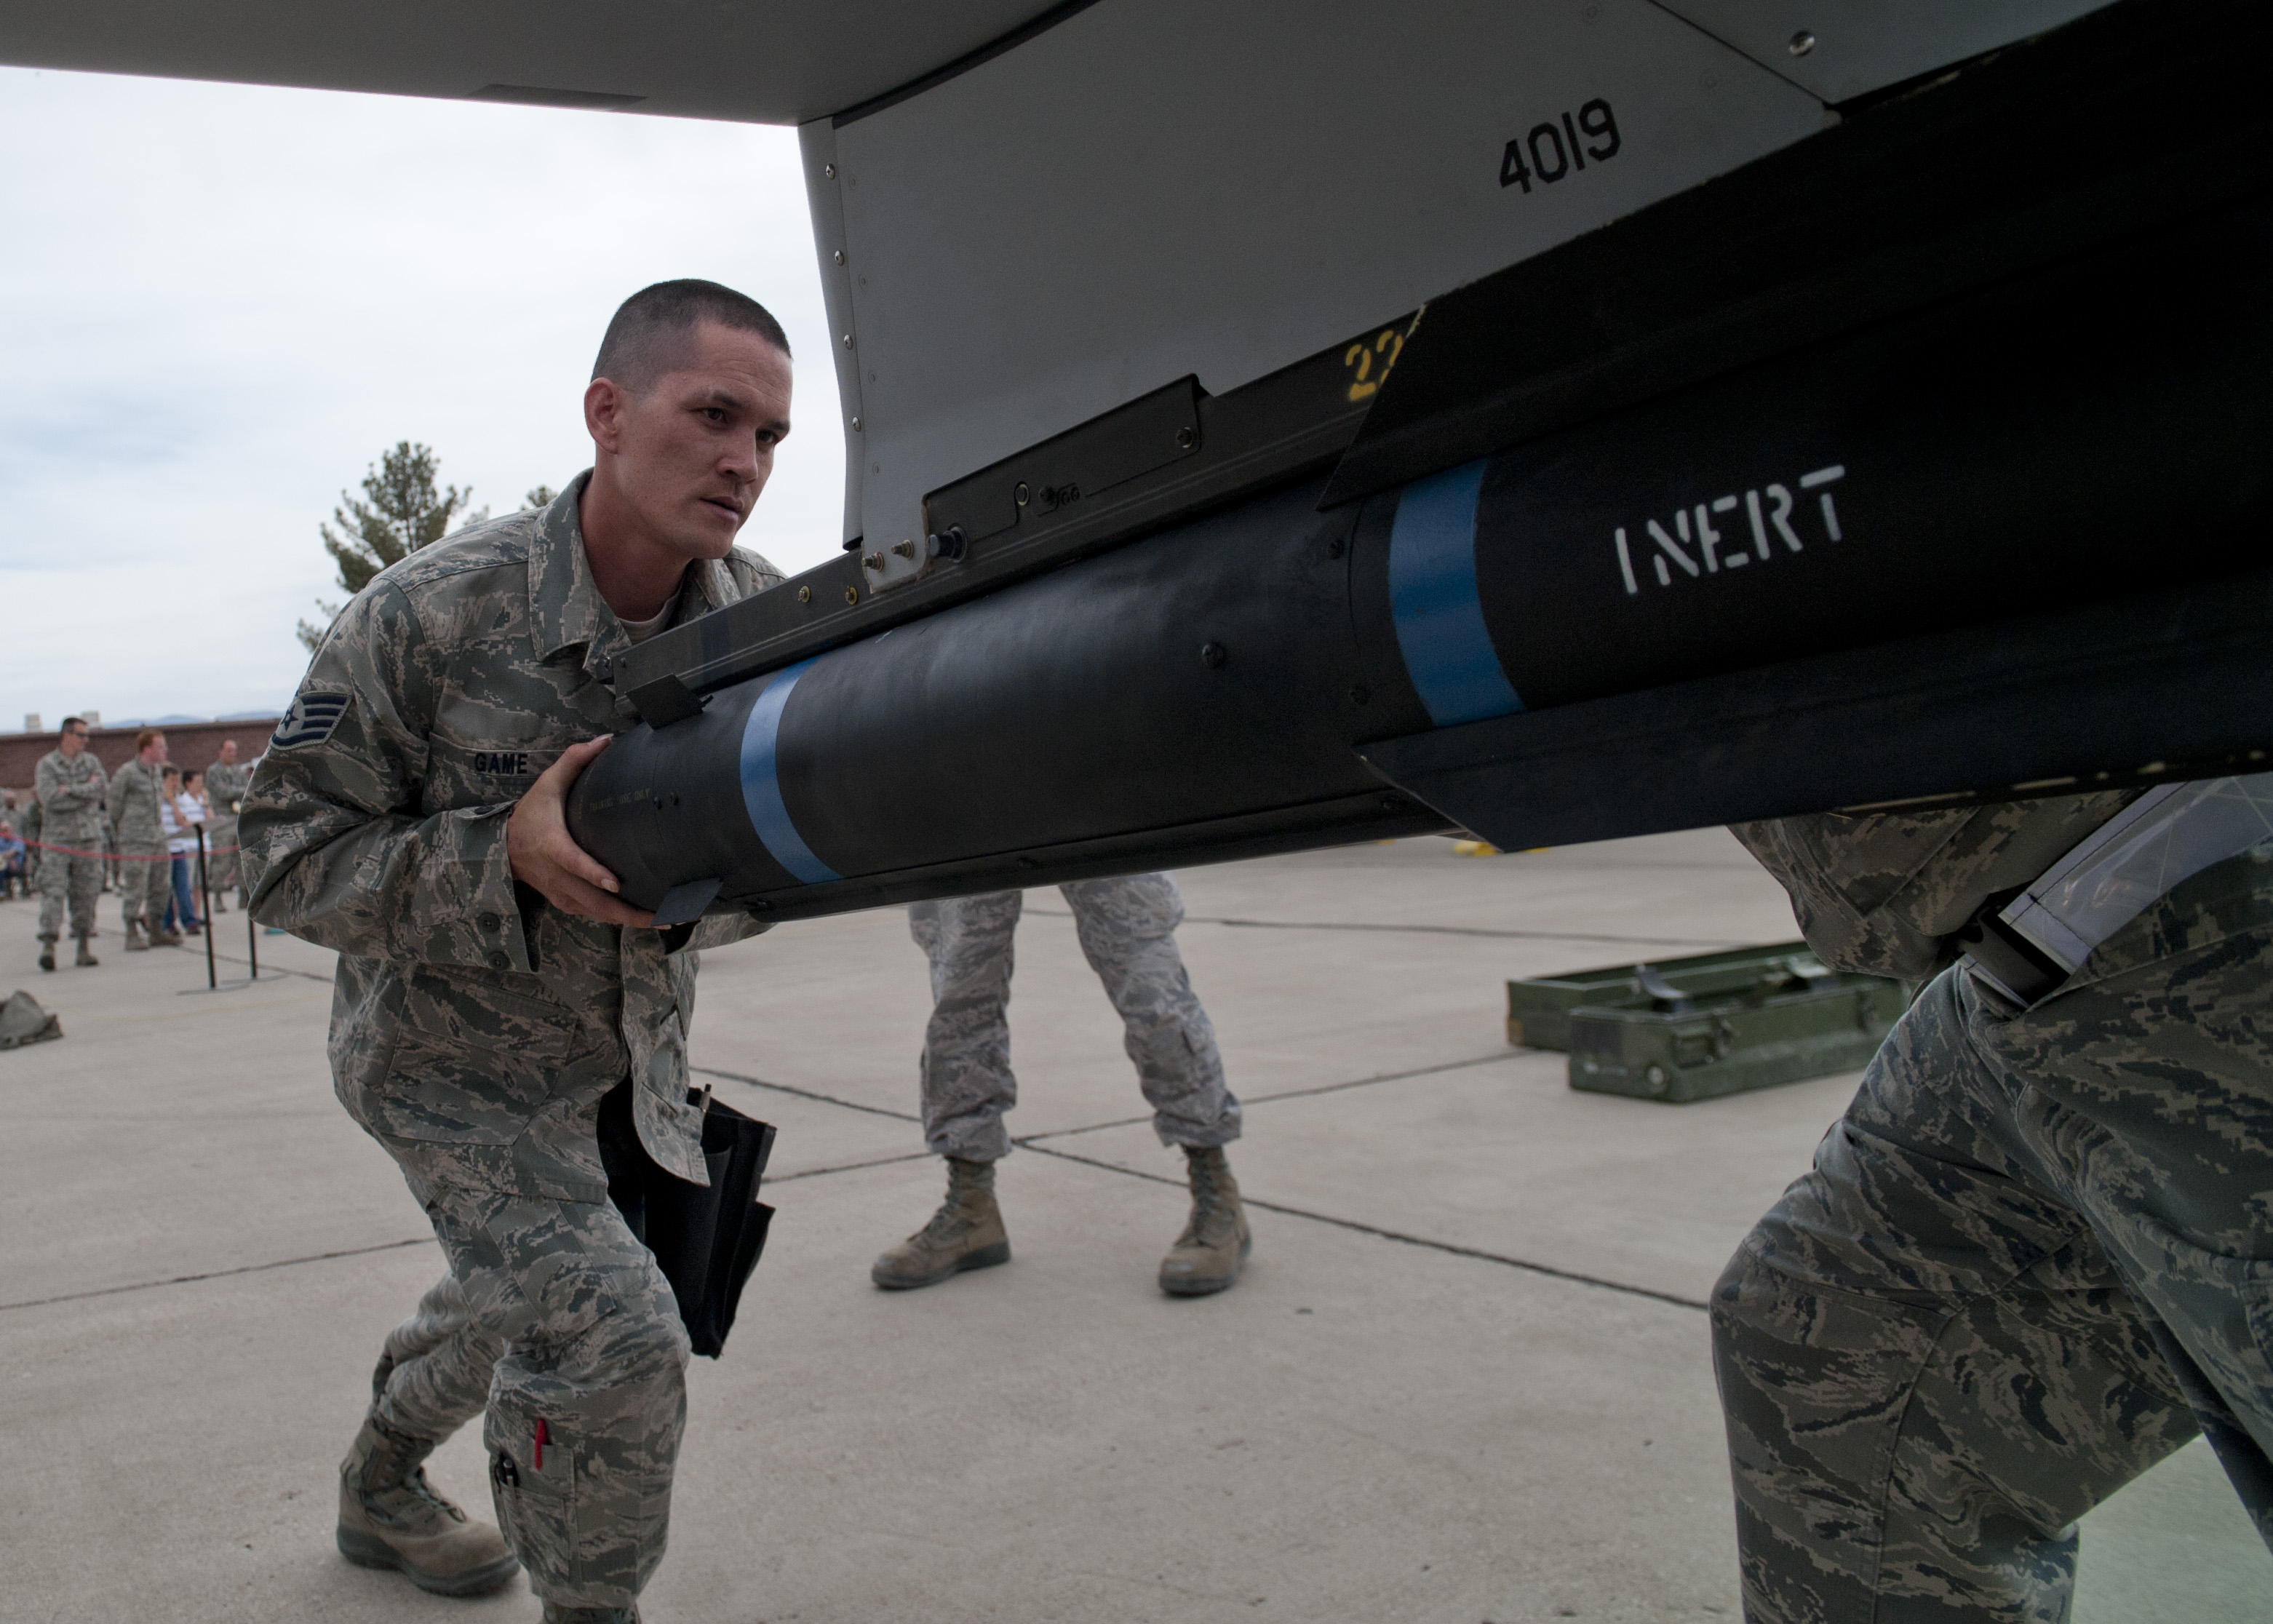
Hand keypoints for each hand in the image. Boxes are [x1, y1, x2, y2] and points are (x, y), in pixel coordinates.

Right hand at [506, 736, 653, 927]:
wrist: (503, 847)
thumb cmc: (531, 813)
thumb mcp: (547, 784)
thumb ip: (573, 761)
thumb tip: (605, 739)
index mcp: (552, 845)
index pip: (572, 862)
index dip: (593, 874)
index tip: (616, 883)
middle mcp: (557, 875)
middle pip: (594, 901)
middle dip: (629, 912)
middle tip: (665, 915)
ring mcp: (561, 893)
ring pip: (597, 914)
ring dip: (630, 921)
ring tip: (667, 919)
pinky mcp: (566, 902)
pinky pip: (593, 916)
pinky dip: (618, 920)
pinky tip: (646, 919)